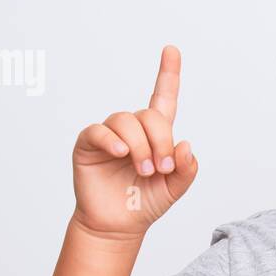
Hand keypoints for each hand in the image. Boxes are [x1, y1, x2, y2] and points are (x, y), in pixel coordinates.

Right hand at [70, 45, 198, 238]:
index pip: (163, 98)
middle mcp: (132, 129)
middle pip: (149, 115)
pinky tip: (121, 154)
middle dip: (161, 140)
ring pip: (126, 121)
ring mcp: (109, 135)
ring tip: (145, 170)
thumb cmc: (145, 203)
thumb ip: (187, 169)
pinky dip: (112, 140)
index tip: (171, 50)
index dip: (168, 74)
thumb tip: (186, 145)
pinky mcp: (88, 144)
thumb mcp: (175, 188)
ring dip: (140, 146)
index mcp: (155, 135)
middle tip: (162, 168)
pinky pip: (99, 131)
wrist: (118, 226)